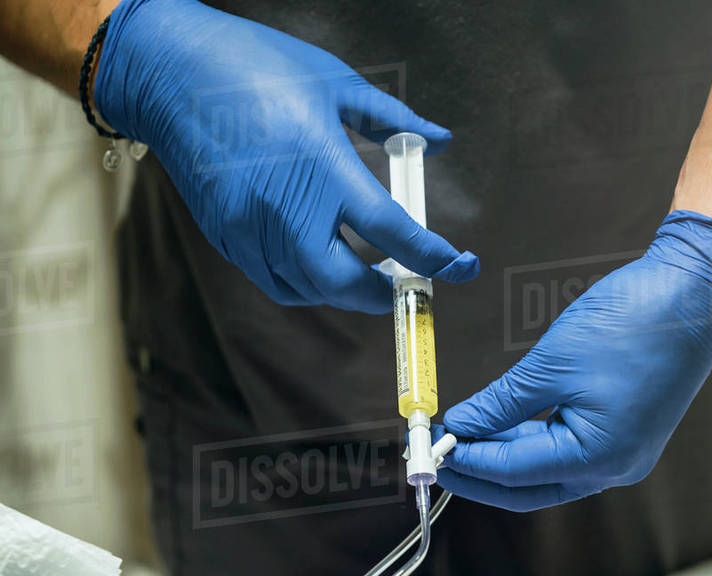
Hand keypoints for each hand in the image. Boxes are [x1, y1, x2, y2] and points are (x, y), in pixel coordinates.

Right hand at [94, 0, 477, 310]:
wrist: (171, 73)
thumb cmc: (256, 66)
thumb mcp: (335, 83)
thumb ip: (392, 120)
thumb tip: (438, 139)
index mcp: (323, 168)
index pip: (392, 233)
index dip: (434, 257)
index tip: (461, 266)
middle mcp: (287, 211)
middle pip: (346, 285)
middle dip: (382, 293)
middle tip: (407, 282)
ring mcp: (252, 231)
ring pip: (309, 291)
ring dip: (345, 291)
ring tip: (367, 272)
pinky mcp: (228, 239)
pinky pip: (276, 282)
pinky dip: (307, 284)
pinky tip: (322, 264)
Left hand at [439, 211, 711, 508]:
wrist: (698, 292)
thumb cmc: (635, 322)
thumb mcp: (551, 363)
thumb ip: (501, 404)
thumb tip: (461, 426)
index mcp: (598, 458)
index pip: (513, 474)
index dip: (466, 462)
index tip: (429, 449)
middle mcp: (613, 469)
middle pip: (528, 487)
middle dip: (479, 473)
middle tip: (436, 454)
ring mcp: (622, 456)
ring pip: (545, 473)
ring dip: (503, 458)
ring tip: (462, 437)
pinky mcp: (624, 438)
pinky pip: (566, 454)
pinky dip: (531, 443)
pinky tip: (500, 427)